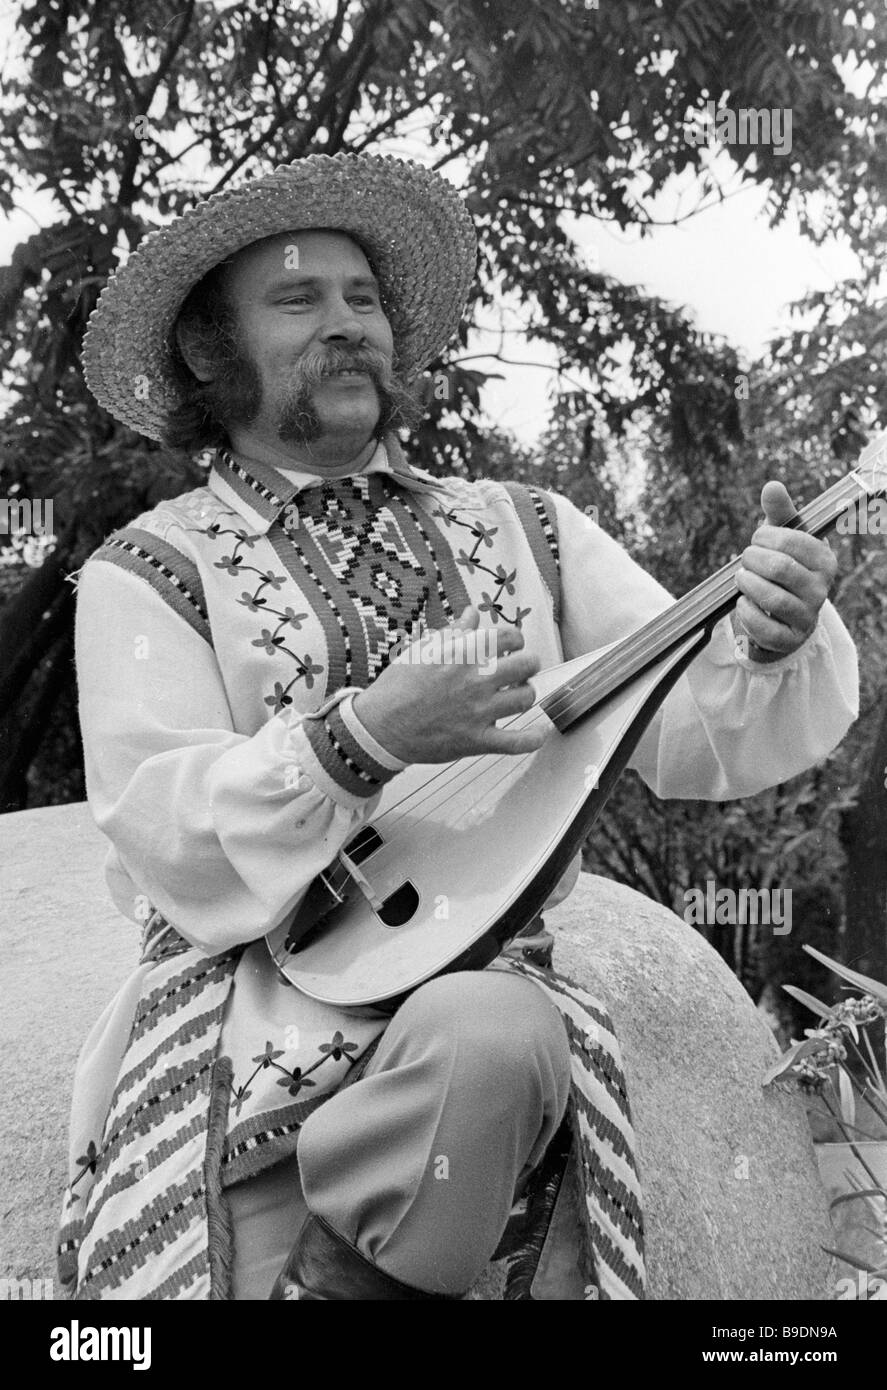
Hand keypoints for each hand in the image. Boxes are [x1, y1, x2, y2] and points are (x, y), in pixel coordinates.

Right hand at [352, 605, 547, 762]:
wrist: (380, 727)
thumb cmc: (398, 686)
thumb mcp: (422, 650)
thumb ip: (453, 631)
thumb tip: (472, 613)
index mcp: (463, 654)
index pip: (510, 636)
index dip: (515, 639)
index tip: (510, 645)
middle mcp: (475, 681)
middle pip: (527, 664)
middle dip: (527, 663)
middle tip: (519, 668)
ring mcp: (479, 712)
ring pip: (525, 698)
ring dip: (525, 693)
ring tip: (517, 693)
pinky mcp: (477, 740)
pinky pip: (516, 742)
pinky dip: (533, 739)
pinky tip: (540, 733)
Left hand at [733, 481, 836, 661]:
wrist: (784, 613)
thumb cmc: (783, 566)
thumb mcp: (782, 538)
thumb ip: (778, 512)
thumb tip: (772, 485)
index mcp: (824, 560)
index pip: (792, 541)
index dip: (765, 538)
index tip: (757, 540)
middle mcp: (821, 589)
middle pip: (779, 568)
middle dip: (752, 559)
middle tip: (746, 559)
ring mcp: (807, 616)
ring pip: (772, 597)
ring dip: (747, 584)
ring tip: (742, 579)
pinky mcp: (788, 639)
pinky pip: (763, 626)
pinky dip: (746, 611)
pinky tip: (743, 602)